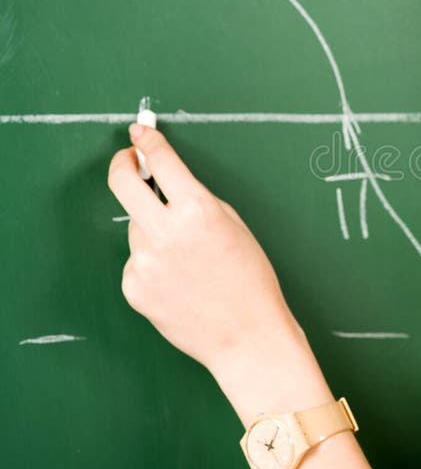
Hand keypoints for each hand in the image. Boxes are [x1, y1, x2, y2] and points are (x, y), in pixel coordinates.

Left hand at [107, 123, 298, 373]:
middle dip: (122, 165)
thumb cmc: (251, 280)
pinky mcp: (133, 287)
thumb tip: (163, 181)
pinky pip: (137, 261)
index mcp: (198, 210)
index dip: (147, 142)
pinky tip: (179, 282)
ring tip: (187, 259)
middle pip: (122, 184)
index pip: (161, 162)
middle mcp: (165, 232)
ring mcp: (144, 262)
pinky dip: (152, 264)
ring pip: (137, 228)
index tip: (139, 133)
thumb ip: (198, 200)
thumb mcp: (235, 225)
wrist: (246, 335)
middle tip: (128, 162)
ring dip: (153, 230)